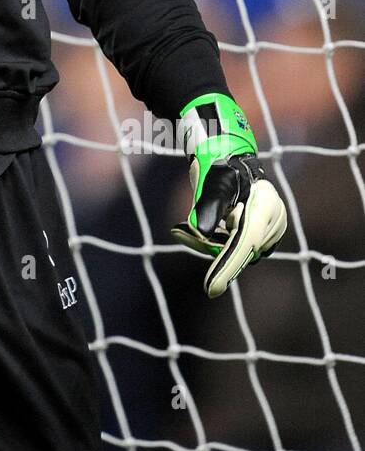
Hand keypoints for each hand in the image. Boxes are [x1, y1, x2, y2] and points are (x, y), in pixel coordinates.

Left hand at [170, 93, 286, 297]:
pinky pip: (234, 250)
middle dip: (205, 245)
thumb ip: (208, 206)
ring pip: (234, 252)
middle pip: (237, 250)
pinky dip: (213, 243)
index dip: (226, 268)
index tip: (210, 290)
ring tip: (181, 229)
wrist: (230, 160)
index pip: (245, 244)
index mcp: (265, 207)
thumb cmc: (221, 166)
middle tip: (177, 231)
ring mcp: (269, 231)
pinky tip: (191, 231)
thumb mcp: (212, 181)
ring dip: (206, 244)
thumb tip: (201, 232)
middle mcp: (273, 223)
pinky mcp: (260, 236)